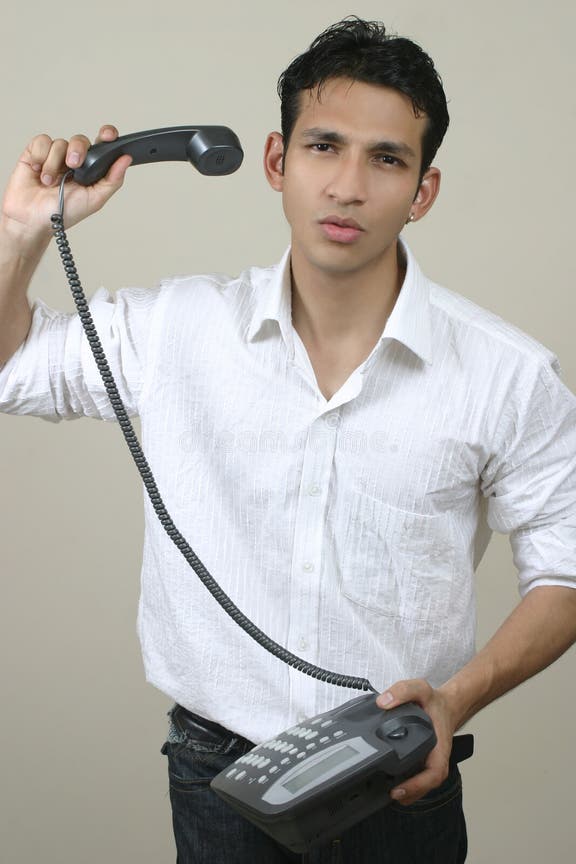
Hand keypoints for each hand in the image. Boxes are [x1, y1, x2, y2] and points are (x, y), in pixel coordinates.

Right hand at [0, 125, 131, 250]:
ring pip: (60, 143)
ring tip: (49, 183)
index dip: (107, 136)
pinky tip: (38, 172)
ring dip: (54, 163)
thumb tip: (126, 159)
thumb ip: (112, 179)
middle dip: (78, 150)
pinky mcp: (35, 153)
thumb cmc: (64, 213)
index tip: (109, 136)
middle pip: (81, 140)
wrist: (33, 219)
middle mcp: (73, 160)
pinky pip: (42, 142)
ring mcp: (55, 156)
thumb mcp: (95, 199)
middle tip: (73, 165)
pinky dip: (40, 157)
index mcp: (90, 169)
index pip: (102, 146)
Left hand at [376, 678, 457, 805]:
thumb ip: (403, 691)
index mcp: (439, 746)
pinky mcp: (423, 763)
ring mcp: (430, 762)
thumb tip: (383, 702)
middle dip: (408, 794)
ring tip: (384, 791)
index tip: (399, 790)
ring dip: (406, 793)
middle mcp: (436, 758)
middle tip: (385, 793)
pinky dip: (405, 785)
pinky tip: (389, 783)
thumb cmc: (435, 702)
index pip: (433, 774)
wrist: (446, 706)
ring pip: (421, 787)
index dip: (417, 786)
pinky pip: (417, 779)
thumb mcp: (420, 689)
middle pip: (425, 786)